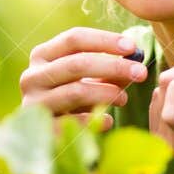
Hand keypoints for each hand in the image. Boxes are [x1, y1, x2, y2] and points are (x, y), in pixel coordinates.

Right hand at [19, 26, 147, 132]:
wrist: (49, 134)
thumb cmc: (74, 98)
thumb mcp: (89, 78)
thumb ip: (110, 66)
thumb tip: (136, 56)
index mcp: (42, 55)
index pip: (74, 39)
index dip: (105, 40)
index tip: (132, 47)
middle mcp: (32, 76)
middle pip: (77, 64)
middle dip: (114, 67)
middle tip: (141, 73)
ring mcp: (34, 103)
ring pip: (76, 91)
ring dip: (107, 93)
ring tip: (124, 98)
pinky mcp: (41, 128)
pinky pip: (73, 122)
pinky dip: (94, 120)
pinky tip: (108, 120)